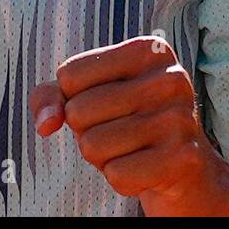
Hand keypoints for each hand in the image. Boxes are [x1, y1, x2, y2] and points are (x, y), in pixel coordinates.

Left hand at [29, 35, 220, 215]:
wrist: (183, 165)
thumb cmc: (127, 120)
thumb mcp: (88, 94)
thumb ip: (52, 96)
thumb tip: (45, 123)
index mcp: (147, 49)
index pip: (69, 76)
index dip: (74, 98)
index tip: (106, 102)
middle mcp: (169, 77)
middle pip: (77, 112)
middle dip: (86, 131)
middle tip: (119, 130)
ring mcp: (179, 117)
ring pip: (92, 146)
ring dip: (102, 157)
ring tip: (131, 148)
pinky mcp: (182, 157)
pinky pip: (116, 175)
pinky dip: (122, 179)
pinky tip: (144, 167)